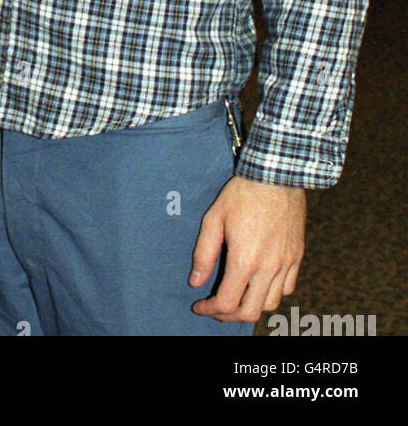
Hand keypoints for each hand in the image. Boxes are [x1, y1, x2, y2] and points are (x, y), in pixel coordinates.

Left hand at [190, 174, 305, 321]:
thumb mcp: (213, 219)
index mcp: (245, 261)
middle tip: (215, 308)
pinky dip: (272, 294)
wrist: (276, 176)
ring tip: (237, 298)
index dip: (210, 310)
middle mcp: (268, 268)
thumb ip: (204, 254)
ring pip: (271, 304)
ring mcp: (286, 264)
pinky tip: (259, 285)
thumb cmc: (241, 195)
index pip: (227, 303)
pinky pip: (287, 288)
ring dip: (251, 307)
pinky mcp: (297, 257)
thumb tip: (195, 282)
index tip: (199, 306)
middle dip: (229, 316)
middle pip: (250, 312)